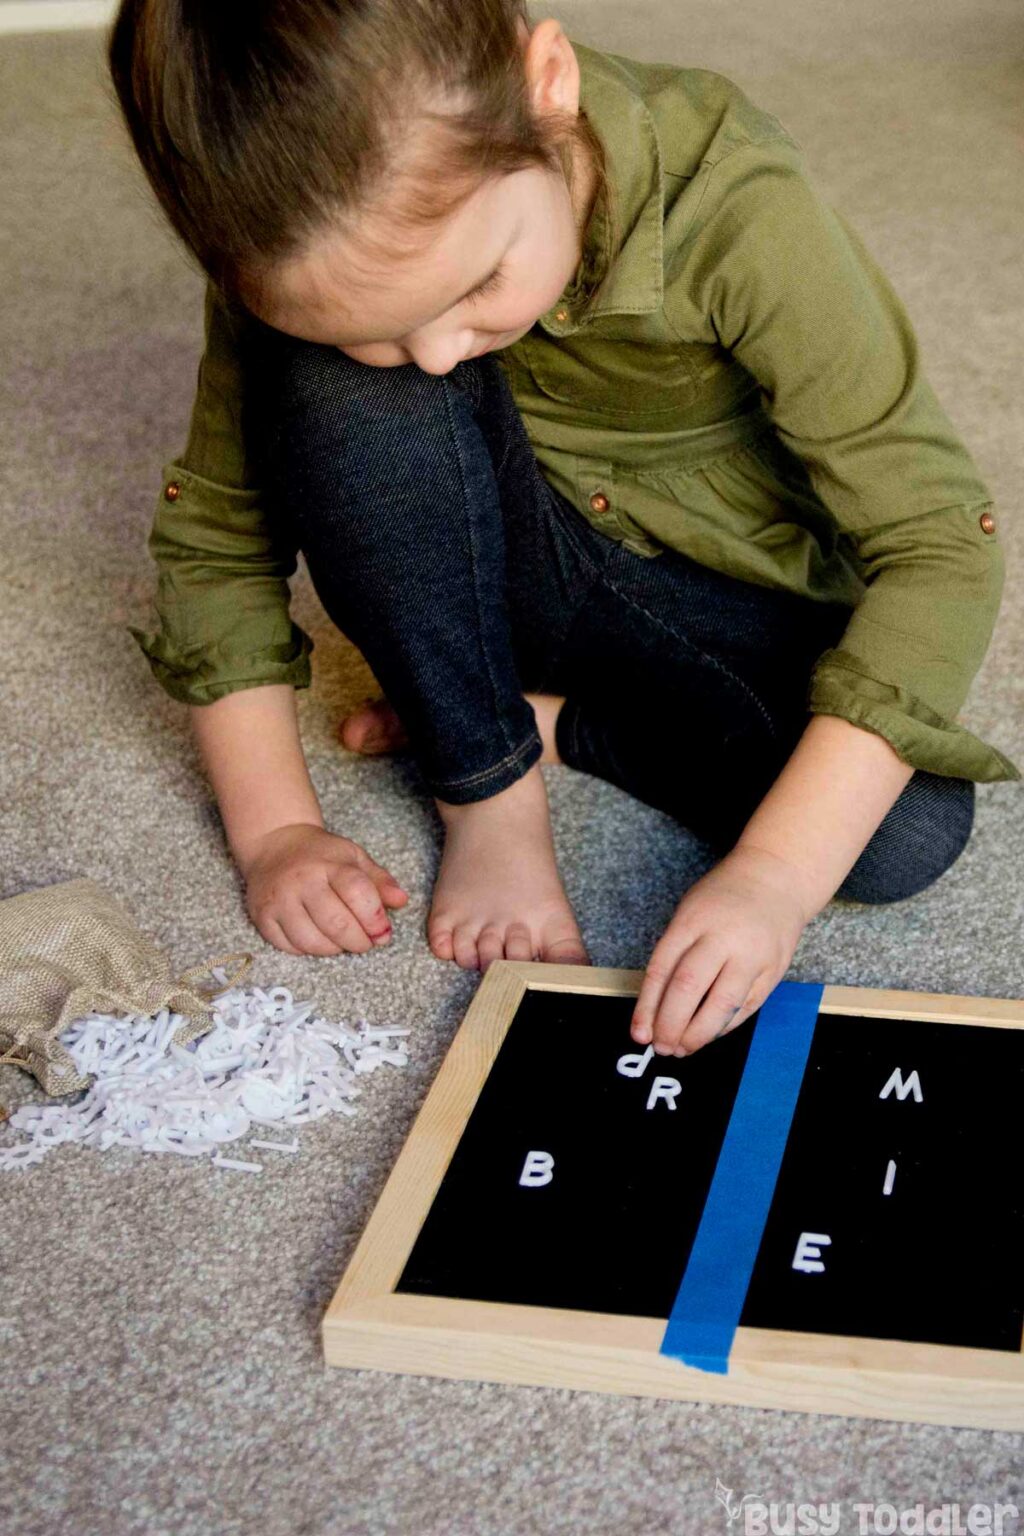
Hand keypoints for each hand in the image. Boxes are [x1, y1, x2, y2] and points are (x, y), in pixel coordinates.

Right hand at [238, 823, 408, 956]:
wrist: (274, 844)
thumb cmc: (320, 855)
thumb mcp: (353, 857)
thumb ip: (379, 880)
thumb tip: (401, 901)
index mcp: (329, 863)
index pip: (358, 893)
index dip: (375, 919)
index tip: (383, 932)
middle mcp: (302, 881)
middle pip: (336, 923)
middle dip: (358, 941)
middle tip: (365, 942)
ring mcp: (279, 900)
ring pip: (312, 942)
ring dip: (334, 949)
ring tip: (342, 941)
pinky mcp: (262, 916)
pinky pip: (289, 947)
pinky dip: (308, 950)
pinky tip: (318, 939)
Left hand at [630, 845, 815, 1055]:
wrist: (778, 878)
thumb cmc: (724, 898)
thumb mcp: (690, 912)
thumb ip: (674, 953)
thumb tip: (655, 1007)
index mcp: (693, 920)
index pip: (662, 970)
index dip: (648, 1007)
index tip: (639, 1033)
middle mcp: (723, 938)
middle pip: (689, 987)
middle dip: (671, 1024)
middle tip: (662, 1047)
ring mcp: (752, 956)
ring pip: (722, 1004)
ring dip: (699, 1034)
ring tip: (683, 1048)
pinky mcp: (773, 971)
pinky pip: (746, 1007)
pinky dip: (724, 1026)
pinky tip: (709, 1035)